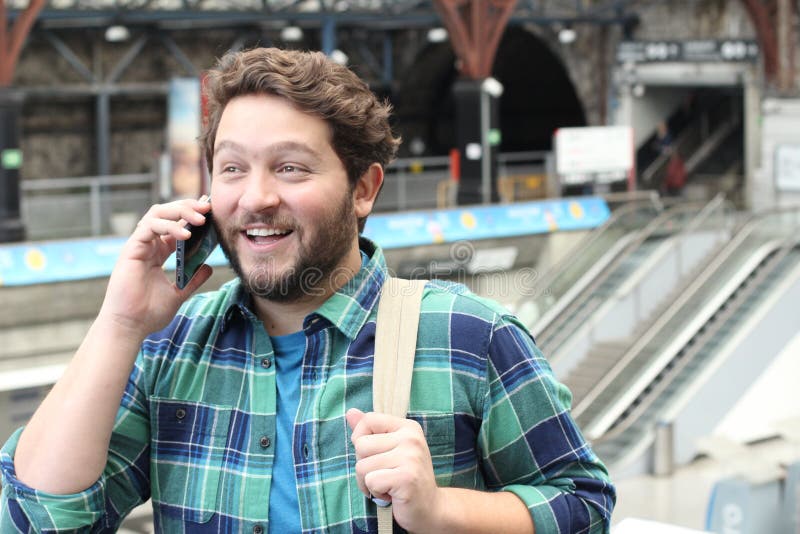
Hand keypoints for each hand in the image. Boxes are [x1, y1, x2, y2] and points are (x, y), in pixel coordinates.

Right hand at [99, 197, 213, 337]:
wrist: (131, 327)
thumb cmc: (149, 313)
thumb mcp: (179, 293)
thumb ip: (193, 279)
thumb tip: (209, 266)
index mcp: (158, 253)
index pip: (175, 226)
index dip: (192, 218)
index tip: (211, 215)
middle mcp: (148, 246)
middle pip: (166, 214)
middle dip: (187, 207)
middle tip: (208, 208)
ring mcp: (139, 246)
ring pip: (157, 214)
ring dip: (180, 212)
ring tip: (200, 218)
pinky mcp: (131, 250)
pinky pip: (149, 228)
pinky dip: (169, 227)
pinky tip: (186, 234)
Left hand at [346, 408, 444, 533]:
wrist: (430, 508)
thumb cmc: (405, 478)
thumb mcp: (389, 449)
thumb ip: (370, 431)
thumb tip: (350, 412)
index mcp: (407, 427)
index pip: (368, 420)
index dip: (360, 438)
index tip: (374, 454)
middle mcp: (411, 438)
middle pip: (361, 445)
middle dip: (364, 465)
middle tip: (384, 474)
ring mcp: (410, 457)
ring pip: (362, 466)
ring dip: (368, 482)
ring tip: (387, 485)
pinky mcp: (406, 478)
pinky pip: (371, 481)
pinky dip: (375, 492)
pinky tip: (391, 494)